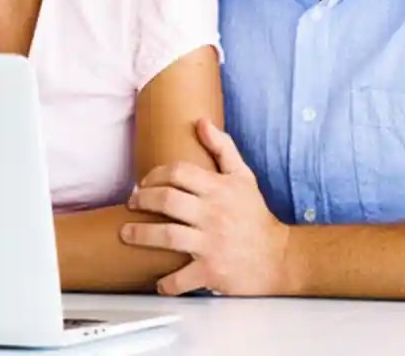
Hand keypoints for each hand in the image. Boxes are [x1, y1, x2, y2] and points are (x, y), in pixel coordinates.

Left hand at [120, 120, 291, 295]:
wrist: (278, 257)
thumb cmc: (255, 216)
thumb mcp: (243, 177)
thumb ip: (223, 148)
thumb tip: (201, 122)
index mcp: (219, 189)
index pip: (179, 172)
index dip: (155, 174)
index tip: (144, 182)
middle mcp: (214, 214)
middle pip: (166, 200)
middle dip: (142, 199)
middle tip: (132, 203)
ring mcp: (211, 243)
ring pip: (166, 235)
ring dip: (140, 234)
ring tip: (126, 233)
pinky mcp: (211, 270)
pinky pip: (181, 277)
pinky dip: (166, 282)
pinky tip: (157, 281)